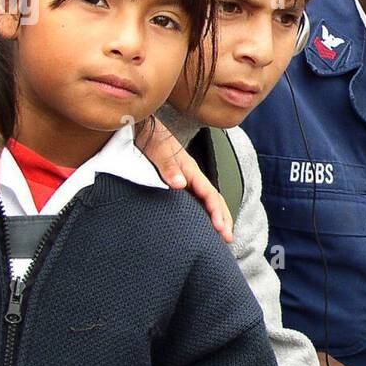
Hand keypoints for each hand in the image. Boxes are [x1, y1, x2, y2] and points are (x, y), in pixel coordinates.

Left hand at [134, 116, 232, 242]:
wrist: (137, 125)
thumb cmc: (146, 135)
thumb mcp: (155, 147)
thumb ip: (167, 165)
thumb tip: (180, 185)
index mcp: (189, 169)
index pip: (209, 193)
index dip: (217, 212)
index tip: (221, 229)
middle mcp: (190, 176)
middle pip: (213, 199)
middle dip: (223, 219)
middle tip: (228, 240)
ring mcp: (183, 180)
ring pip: (206, 201)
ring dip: (216, 218)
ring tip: (221, 237)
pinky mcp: (174, 183)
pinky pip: (193, 200)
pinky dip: (202, 214)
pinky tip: (200, 225)